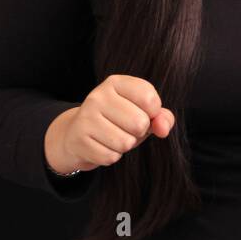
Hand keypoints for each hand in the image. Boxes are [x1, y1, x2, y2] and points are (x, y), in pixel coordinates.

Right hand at [44, 74, 175, 173]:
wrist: (77, 134)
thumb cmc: (117, 121)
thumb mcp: (142, 113)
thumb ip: (161, 117)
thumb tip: (163, 129)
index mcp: (116, 82)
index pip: (149, 98)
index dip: (153, 112)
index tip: (142, 111)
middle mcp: (98, 96)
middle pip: (140, 122)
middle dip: (139, 132)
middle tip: (125, 127)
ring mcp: (86, 117)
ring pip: (125, 143)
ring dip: (125, 146)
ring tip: (113, 136)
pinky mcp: (79, 139)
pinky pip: (111, 157)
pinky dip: (112, 156)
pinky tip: (102, 145)